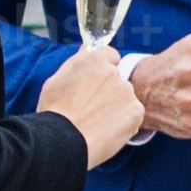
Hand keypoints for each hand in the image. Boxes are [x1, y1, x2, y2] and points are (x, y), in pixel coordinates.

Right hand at [39, 38, 143, 164]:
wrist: (64, 140)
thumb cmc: (54, 112)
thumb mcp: (57, 78)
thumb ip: (77, 63)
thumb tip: (86, 50)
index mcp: (93, 59)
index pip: (110, 55)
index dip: (104, 69)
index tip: (96, 82)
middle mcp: (113, 72)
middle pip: (117, 79)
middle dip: (109, 91)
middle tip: (92, 109)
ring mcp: (126, 91)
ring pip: (125, 98)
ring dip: (116, 107)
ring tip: (97, 123)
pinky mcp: (136, 111)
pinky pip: (132, 115)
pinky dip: (124, 123)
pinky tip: (107, 131)